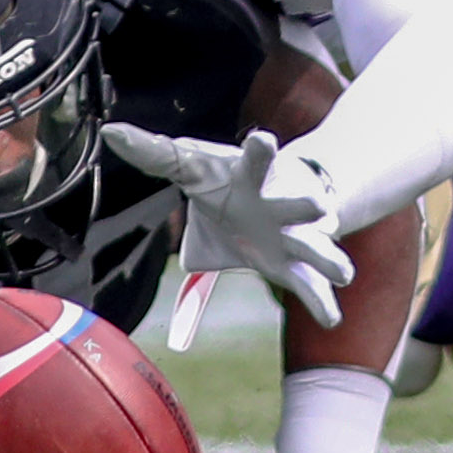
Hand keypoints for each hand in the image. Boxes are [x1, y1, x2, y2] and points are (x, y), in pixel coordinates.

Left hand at [101, 123, 353, 328]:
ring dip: (327, 258)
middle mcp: (279, 204)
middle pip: (296, 202)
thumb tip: (110, 132)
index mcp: (252, 177)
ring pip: (315, 246)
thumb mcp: (192, 166)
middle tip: (315, 205)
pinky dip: (322, 304)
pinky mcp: (297, 265)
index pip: (256, 159)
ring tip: (342, 273)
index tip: (263, 139)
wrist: (280, 196)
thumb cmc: (228, 182)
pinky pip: (312, 287)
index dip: (259, 151)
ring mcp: (294, 235)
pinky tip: (331, 320)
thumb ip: (153, 153)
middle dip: (306, 204)